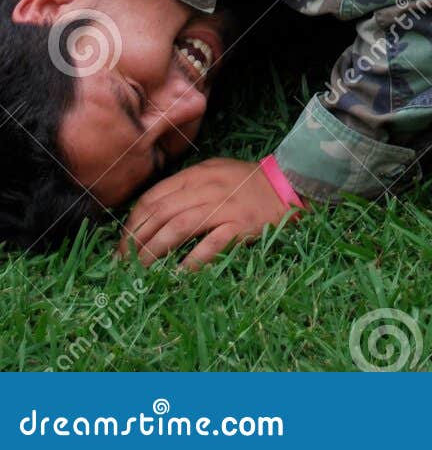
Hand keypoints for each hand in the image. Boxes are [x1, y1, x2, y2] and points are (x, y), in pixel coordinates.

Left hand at [119, 158, 298, 270]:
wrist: (289, 183)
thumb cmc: (248, 183)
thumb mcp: (214, 173)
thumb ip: (187, 186)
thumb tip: (153, 211)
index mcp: (197, 175)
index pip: (154, 197)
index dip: (133, 222)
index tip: (124, 244)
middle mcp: (206, 188)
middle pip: (161, 213)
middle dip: (137, 240)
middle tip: (124, 264)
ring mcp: (223, 206)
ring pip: (178, 227)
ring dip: (155, 250)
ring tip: (140, 271)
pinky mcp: (240, 225)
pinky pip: (210, 244)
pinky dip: (191, 261)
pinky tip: (178, 276)